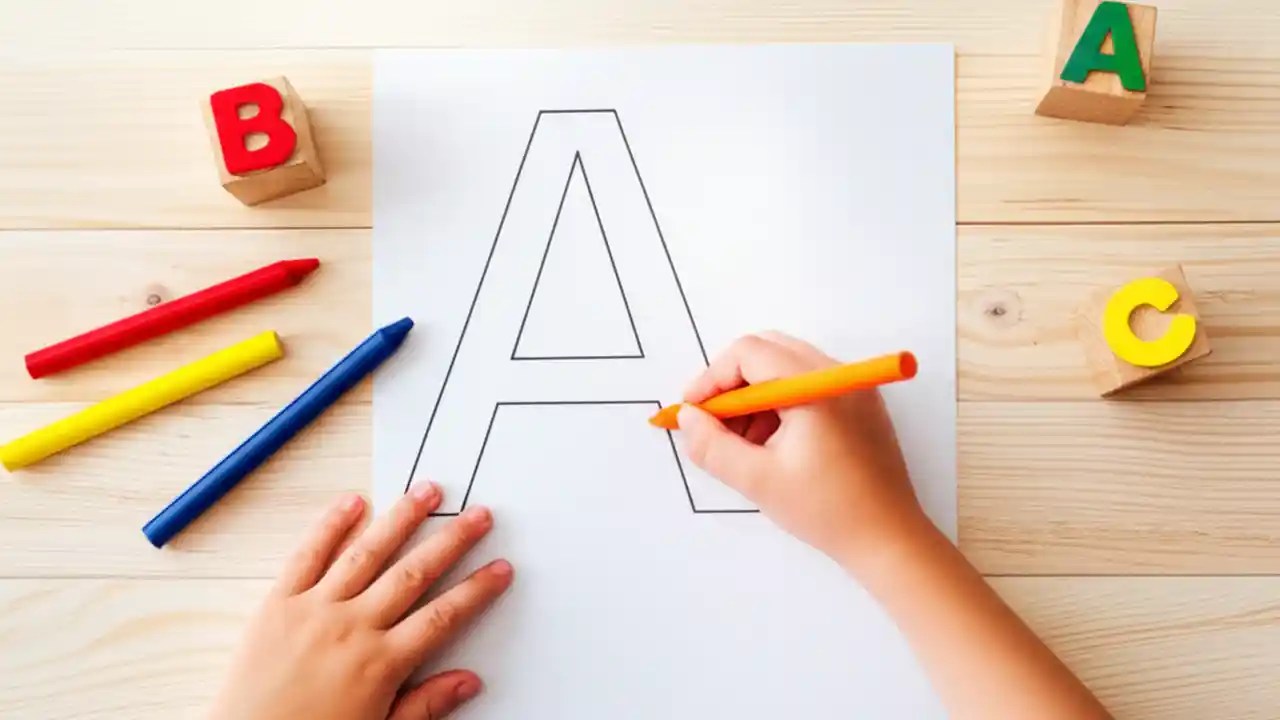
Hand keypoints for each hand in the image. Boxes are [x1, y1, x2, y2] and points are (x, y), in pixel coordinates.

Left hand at [208, 486, 512, 719]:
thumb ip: (423, 705)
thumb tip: (467, 682)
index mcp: (379, 665)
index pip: (443, 617)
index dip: (476, 591)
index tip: (499, 569)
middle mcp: (351, 628)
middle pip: (414, 574)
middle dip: (452, 541)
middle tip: (478, 516)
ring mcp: (314, 611)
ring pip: (368, 553)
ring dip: (402, 519)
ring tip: (427, 492)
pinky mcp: (278, 604)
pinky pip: (308, 556)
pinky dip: (331, 526)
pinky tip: (353, 503)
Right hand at [678, 332, 931, 577]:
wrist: (889, 540)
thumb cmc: (828, 511)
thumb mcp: (758, 480)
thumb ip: (712, 446)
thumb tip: (688, 418)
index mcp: (816, 386)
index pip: (749, 353)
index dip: (712, 379)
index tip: (692, 412)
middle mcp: (839, 374)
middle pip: (768, 351)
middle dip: (732, 384)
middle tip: (714, 424)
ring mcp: (854, 387)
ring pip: (787, 367)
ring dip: (755, 396)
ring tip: (744, 444)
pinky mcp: (861, 404)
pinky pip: (809, 385)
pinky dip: (781, 404)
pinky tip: (772, 445)